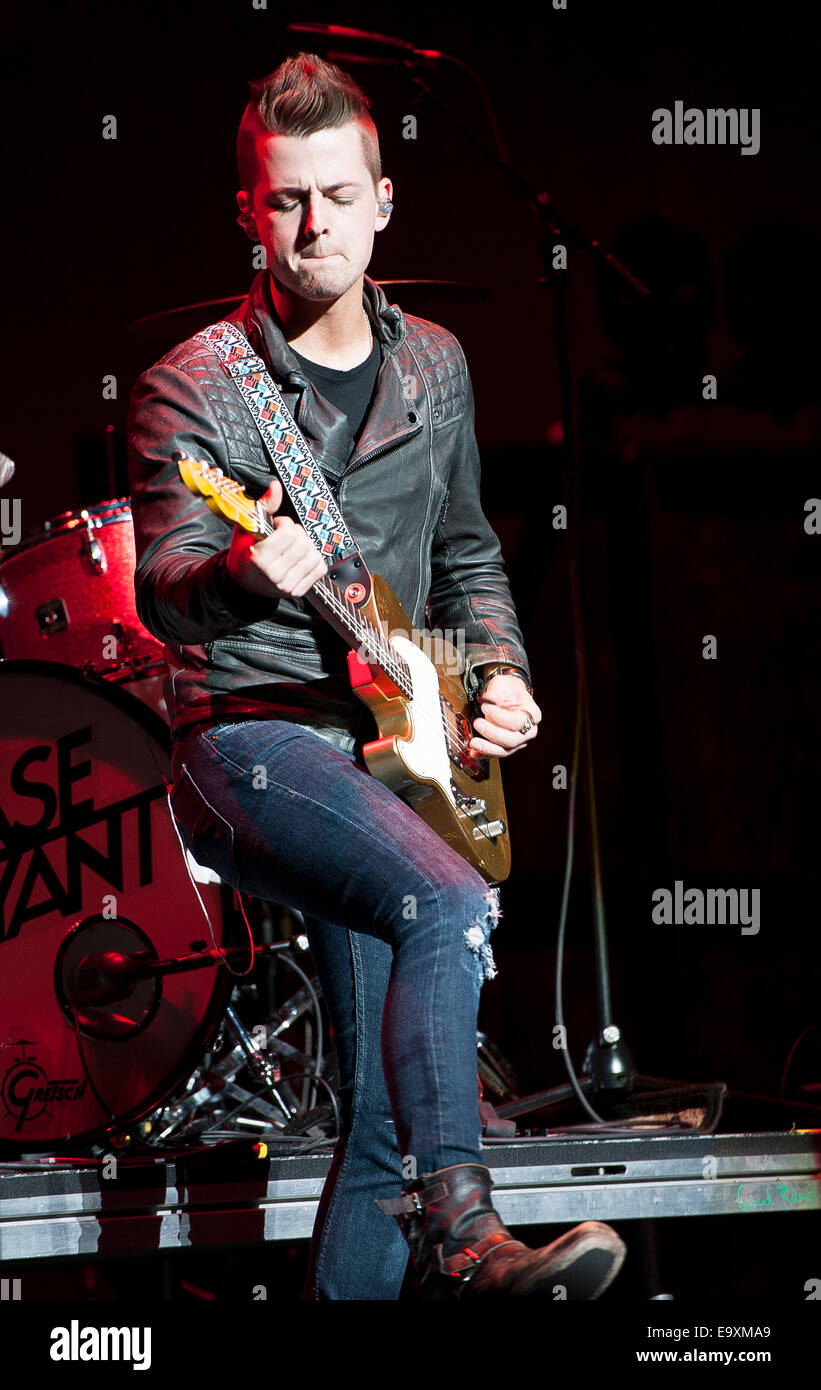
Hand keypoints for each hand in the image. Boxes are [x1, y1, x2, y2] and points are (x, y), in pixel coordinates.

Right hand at [226, 478, 326, 598]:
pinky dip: (314, 559)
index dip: (285, 523)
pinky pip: (320, 568)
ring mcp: (286, 584)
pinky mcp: (297, 591)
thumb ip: (264, 506)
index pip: (289, 533)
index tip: (278, 526)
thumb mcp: (247, 527)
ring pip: (314, 555)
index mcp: (259, 557)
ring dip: (306, 546)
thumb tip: (276, 487)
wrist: (242, 583)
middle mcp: (274, 573)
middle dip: (296, 534)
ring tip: (293, 547)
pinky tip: (301, 557)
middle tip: (285, 536)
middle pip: (304, 543)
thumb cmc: (243, 553)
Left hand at [469, 673, 540, 758]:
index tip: (485, 707)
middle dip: (493, 733)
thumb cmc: (508, 690)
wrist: (506, 696)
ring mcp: (518, 741)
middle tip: (477, 723)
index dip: (499, 716)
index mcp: (533, 715)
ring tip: (474, 743)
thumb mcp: (504, 685)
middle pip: (512, 740)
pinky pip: (495, 753)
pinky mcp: (506, 747)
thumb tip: (490, 699)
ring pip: (504, 750)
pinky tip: (474, 753)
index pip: (517, 721)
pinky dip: (483, 754)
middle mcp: (528, 731)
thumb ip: (498, 692)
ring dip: (487, 748)